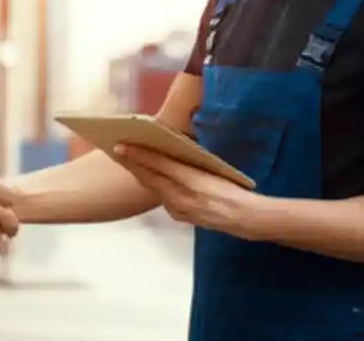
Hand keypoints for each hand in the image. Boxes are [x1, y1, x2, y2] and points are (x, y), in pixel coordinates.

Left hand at [113, 144, 262, 238]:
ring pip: (153, 189)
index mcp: (190, 179)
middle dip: (131, 163)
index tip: (119, 146)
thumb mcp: (212, 171)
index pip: (157, 164)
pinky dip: (155, 188)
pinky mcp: (182, 217)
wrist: (247, 218)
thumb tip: (169, 155)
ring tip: (128, 161)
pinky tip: (151, 180)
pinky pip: (163, 200)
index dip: (137, 154)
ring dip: (140, 175)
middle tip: (116, 150)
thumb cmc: (234, 189)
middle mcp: (181, 196)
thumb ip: (189, 165)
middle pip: (149, 177)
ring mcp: (180, 209)